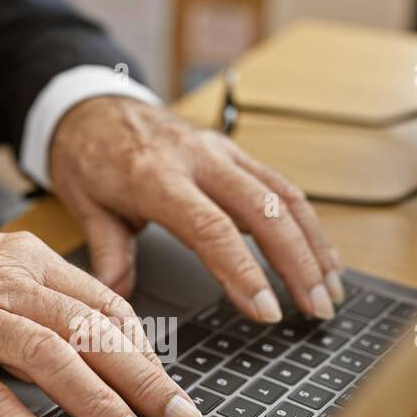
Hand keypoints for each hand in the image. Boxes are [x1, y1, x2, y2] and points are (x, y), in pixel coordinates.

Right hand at [0, 224, 202, 416]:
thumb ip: (50, 311)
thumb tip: (110, 357)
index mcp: (29, 263)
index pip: (105, 307)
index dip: (145, 353)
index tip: (169, 391)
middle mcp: (4, 284)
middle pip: (90, 330)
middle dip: (144, 380)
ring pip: (47, 355)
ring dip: (97, 402)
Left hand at [48, 96, 345, 322]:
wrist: (91, 104)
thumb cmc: (88, 156)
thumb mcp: (86, 207)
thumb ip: (109, 255)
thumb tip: (120, 300)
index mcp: (157, 176)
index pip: (211, 229)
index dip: (244, 273)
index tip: (267, 312)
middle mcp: (199, 159)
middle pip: (265, 211)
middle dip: (299, 264)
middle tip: (317, 310)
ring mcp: (222, 152)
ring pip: (284, 196)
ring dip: (314, 246)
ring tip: (330, 292)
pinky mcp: (235, 153)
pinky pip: (281, 186)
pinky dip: (306, 224)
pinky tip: (322, 257)